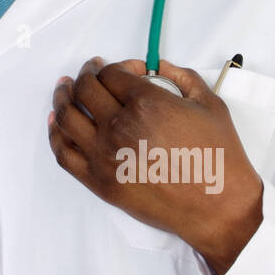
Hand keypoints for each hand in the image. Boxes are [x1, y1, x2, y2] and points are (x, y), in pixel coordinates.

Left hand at [47, 57, 263, 274]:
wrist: (218, 208)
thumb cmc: (218, 157)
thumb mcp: (210, 104)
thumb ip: (181, 76)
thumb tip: (157, 66)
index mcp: (146, 104)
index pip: (112, 73)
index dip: (116, 65)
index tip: (126, 69)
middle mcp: (119, 126)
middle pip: (85, 90)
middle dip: (85, 74)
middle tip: (89, 70)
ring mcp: (104, 156)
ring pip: (67, 117)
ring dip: (62, 97)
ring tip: (64, 88)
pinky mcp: (99, 181)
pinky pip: (64, 153)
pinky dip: (55, 134)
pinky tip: (56, 122)